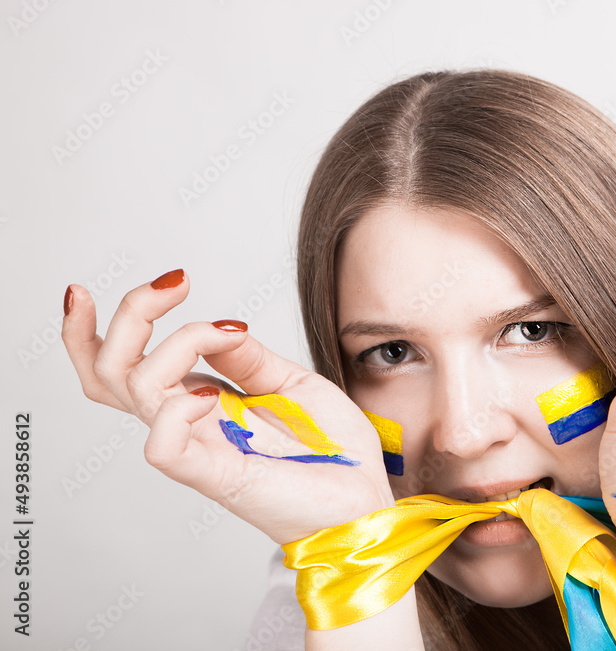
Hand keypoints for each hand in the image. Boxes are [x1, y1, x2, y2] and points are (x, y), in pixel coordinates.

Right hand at [61, 270, 393, 545]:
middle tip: (175, 283)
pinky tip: (213, 394)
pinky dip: (176, 408)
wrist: (364, 493)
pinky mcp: (217, 476)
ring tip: (224, 333)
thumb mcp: (291, 381)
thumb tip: (215, 328)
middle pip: (108, 373)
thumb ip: (247, 357)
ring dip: (175, 343)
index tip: (92, 290)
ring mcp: (200, 447)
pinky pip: (164, 447)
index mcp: (200, 400)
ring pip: (135, 391)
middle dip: (128, 316)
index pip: (121, 369)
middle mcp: (189, 421)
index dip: (89, 330)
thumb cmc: (330, 448)